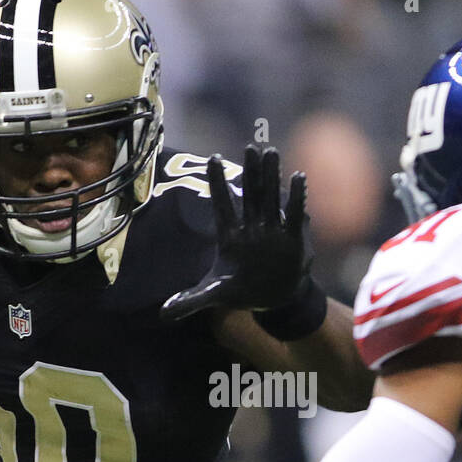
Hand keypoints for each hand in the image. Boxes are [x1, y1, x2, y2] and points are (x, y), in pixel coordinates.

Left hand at [161, 144, 311, 320]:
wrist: (272, 299)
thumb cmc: (241, 291)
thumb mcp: (214, 295)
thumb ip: (190, 301)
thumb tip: (163, 315)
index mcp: (230, 236)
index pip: (222, 205)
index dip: (217, 183)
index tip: (212, 159)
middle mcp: (251, 228)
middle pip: (250, 194)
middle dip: (251, 172)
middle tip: (250, 147)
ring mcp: (272, 230)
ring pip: (270, 198)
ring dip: (271, 176)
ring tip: (270, 151)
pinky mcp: (291, 238)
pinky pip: (294, 214)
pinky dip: (297, 198)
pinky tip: (299, 177)